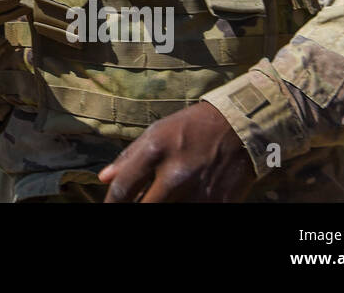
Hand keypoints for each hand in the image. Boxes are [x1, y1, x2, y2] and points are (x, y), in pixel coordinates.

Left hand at [98, 102, 256, 201]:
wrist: (239, 128)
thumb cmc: (191, 128)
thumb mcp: (157, 132)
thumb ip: (129, 157)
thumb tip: (103, 178)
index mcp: (156, 151)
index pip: (123, 188)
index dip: (111, 203)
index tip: (109, 207)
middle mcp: (176, 174)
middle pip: (144, 208)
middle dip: (132, 210)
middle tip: (130, 207)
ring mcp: (198, 193)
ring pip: (167, 214)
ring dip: (159, 208)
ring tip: (160, 200)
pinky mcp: (218, 204)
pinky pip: (193, 214)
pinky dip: (182, 209)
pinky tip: (178, 202)